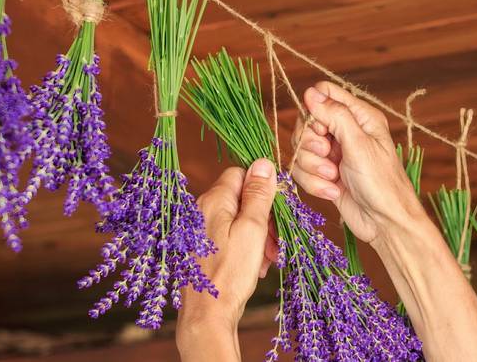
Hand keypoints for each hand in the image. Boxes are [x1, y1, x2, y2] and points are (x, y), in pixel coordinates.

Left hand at [176, 159, 278, 361]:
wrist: (207, 315)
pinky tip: (255, 266)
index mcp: (213, 200)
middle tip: (276, 242)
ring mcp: (200, 230)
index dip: (262, 189)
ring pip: (238, 218)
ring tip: (267, 258)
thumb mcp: (253, 229)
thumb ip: (258, 195)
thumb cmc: (231, 272)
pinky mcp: (203, 247)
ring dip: (258, 234)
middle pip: (241, 197)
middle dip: (264, 217)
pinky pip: (230, 236)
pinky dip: (246, 246)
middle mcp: (202, 210)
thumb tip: (263, 162)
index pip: (241, 173)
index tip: (277, 211)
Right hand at [290, 81, 423, 244]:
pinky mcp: (324, 175)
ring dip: (313, 167)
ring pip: (300, 149)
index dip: (315, 110)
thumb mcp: (359, 144)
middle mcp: (344, 131)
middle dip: (311, 145)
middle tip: (329, 157)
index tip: (322, 129)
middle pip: (306, 123)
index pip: (324, 94)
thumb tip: (311, 93)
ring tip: (333, 178)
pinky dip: (314, 183)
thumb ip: (335, 115)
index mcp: (359, 116)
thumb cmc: (381, 183)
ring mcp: (333, 154)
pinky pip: (302, 171)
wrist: (384, 223)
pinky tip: (333, 192)